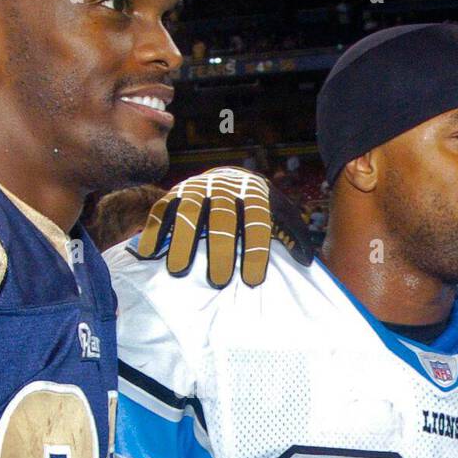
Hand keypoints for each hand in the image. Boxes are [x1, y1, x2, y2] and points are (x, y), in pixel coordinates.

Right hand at [137, 167, 313, 287]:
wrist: (229, 176)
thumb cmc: (257, 206)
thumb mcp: (279, 213)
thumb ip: (293, 233)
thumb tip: (308, 261)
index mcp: (253, 193)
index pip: (256, 220)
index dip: (256, 250)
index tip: (253, 280)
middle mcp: (224, 188)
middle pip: (222, 218)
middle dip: (220, 249)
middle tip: (219, 281)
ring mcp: (197, 189)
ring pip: (189, 213)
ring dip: (182, 242)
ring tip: (178, 271)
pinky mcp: (174, 193)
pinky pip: (162, 210)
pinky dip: (154, 230)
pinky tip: (149, 253)